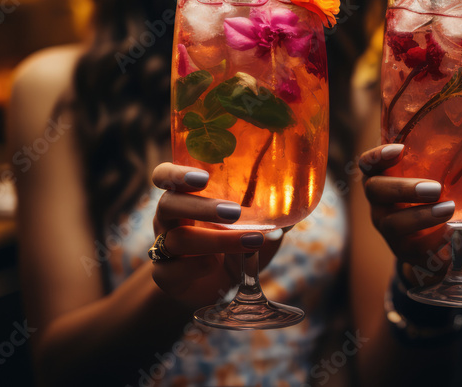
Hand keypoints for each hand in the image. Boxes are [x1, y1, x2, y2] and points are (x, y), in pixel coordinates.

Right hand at [149, 163, 284, 307]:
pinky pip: (170, 271)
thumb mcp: (254, 229)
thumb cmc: (234, 248)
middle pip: (169, 204)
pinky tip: (214, 265)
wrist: (217, 288)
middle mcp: (169, 219)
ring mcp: (163, 248)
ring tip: (249, 241)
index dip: (176, 173)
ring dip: (214, 240)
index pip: (165, 176)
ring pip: (177, 239)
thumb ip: (270, 215)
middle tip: (234, 212)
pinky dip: (195, 267)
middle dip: (201, 207)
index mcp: (186, 198)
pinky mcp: (165, 276)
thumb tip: (298, 201)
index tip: (202, 177)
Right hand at [357, 145, 461, 285]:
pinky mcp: (403, 252)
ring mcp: (388, 227)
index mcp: (392, 173)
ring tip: (448, 210)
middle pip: (377, 189)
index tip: (399, 149)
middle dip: (403, 188)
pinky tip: (448, 237)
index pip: (370, 160)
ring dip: (418, 216)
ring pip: (392, 222)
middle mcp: (382, 200)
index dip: (378, 154)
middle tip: (435, 187)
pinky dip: (428, 242)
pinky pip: (409, 248)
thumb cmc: (449, 197)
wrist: (437, 247)